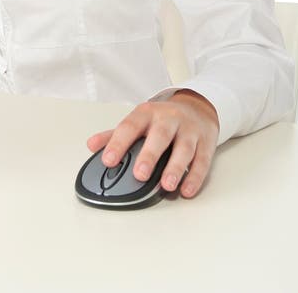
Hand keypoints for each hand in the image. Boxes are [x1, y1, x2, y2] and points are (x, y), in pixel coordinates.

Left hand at [86, 90, 219, 197]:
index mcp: (147, 113)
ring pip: (183, 148)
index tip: (108, 160)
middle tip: (139, 174)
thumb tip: (91, 145)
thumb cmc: (164, 118)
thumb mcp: (139, 121)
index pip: (130, 126)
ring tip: (167, 185)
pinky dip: (195, 176)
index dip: (118, 143)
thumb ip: (115, 134)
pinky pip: (202, 159)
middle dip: (149, 155)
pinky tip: (187, 189)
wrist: (198, 106)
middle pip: (159, 135)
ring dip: (175, 167)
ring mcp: (189, 129)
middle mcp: (169, 119)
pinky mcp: (206, 141)